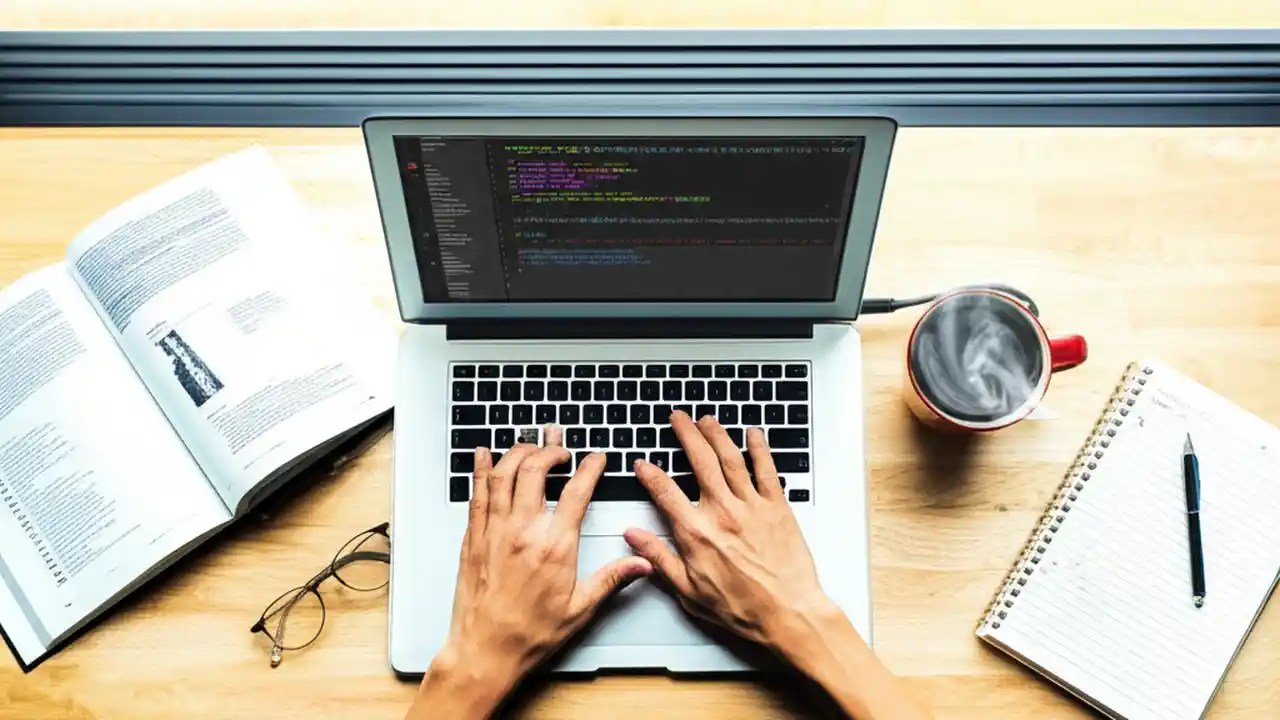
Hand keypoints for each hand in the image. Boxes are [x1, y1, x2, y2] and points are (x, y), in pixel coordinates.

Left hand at [408, 428, 652, 719]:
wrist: (485, 651)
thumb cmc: (529, 634)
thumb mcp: (580, 608)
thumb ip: (612, 579)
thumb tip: (642, 564)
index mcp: (555, 547)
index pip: (576, 492)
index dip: (589, 468)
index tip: (596, 459)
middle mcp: (523, 532)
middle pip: (535, 470)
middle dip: (550, 450)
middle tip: (559, 447)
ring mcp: (494, 531)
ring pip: (503, 474)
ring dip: (518, 452)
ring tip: (530, 444)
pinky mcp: (473, 538)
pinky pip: (476, 493)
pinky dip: (480, 469)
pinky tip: (484, 455)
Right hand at [624, 412, 932, 719]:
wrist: (788, 613)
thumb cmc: (742, 608)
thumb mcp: (688, 591)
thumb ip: (659, 558)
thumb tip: (634, 537)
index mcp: (697, 533)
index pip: (666, 492)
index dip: (650, 474)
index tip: (642, 463)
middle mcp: (723, 512)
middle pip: (700, 462)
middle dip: (686, 435)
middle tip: (678, 418)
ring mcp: (752, 506)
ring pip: (731, 459)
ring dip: (717, 435)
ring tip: (706, 420)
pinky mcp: (777, 508)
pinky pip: (767, 470)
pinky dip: (760, 449)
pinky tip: (754, 434)